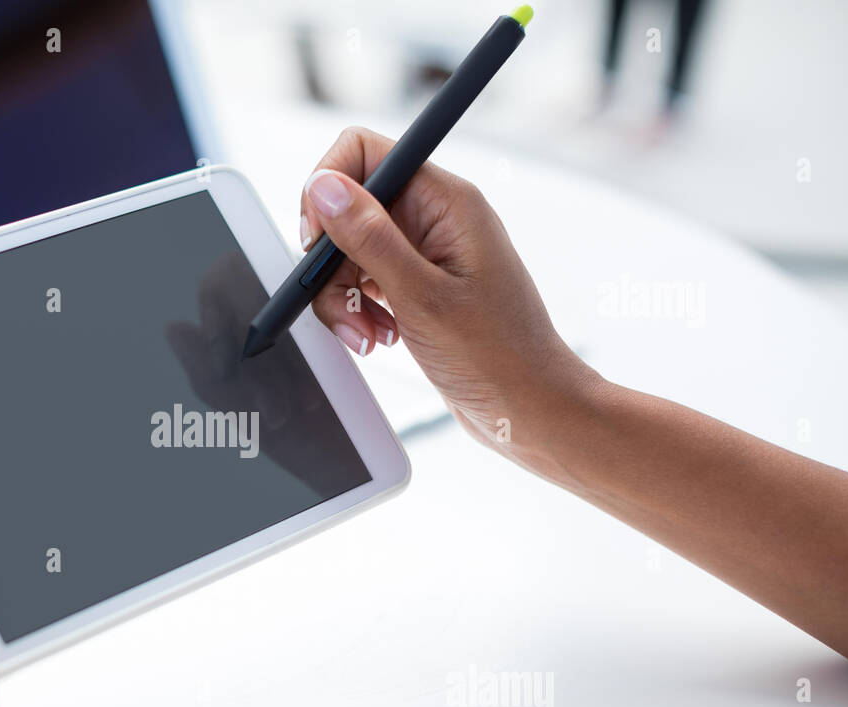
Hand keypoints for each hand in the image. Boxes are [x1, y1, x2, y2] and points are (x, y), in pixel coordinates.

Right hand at [299, 126, 602, 467]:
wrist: (530, 410)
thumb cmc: (498, 358)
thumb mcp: (422, 298)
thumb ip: (370, 239)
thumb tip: (324, 187)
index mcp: (447, 203)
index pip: (365, 153)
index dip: (328, 190)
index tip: (317, 241)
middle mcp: (436, 219)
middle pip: (349, 210)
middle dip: (333, 262)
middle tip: (346, 305)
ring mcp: (425, 254)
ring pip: (350, 251)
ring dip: (343, 296)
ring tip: (369, 335)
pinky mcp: (417, 286)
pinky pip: (364, 282)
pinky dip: (358, 311)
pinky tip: (379, 337)